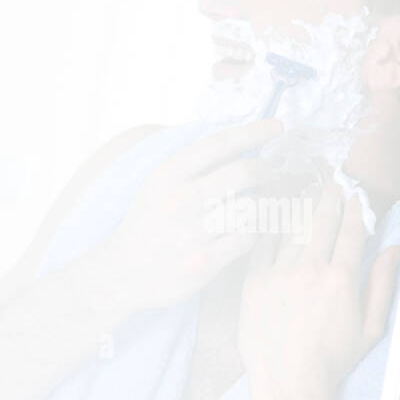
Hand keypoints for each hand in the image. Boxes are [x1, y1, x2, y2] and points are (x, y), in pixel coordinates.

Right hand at [97, 119, 282, 311]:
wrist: (123, 272)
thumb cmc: (148, 224)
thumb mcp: (158, 185)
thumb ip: (192, 165)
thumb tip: (240, 144)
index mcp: (168, 174)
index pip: (220, 143)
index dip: (254, 131)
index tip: (276, 127)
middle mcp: (181, 199)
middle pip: (245, 172)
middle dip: (265, 169)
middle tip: (269, 172)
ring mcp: (193, 232)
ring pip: (252, 205)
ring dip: (261, 203)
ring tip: (255, 204)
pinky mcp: (205, 262)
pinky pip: (248, 237)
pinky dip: (253, 231)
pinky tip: (246, 230)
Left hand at [238, 184, 399, 394]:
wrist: (288, 382)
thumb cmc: (331, 361)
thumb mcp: (370, 328)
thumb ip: (382, 285)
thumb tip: (394, 250)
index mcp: (342, 279)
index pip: (351, 230)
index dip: (355, 208)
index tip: (354, 195)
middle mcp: (310, 269)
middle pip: (321, 220)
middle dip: (328, 197)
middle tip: (330, 183)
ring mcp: (279, 273)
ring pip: (291, 226)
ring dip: (300, 205)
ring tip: (305, 191)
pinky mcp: (253, 281)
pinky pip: (262, 244)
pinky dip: (271, 227)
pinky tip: (275, 216)